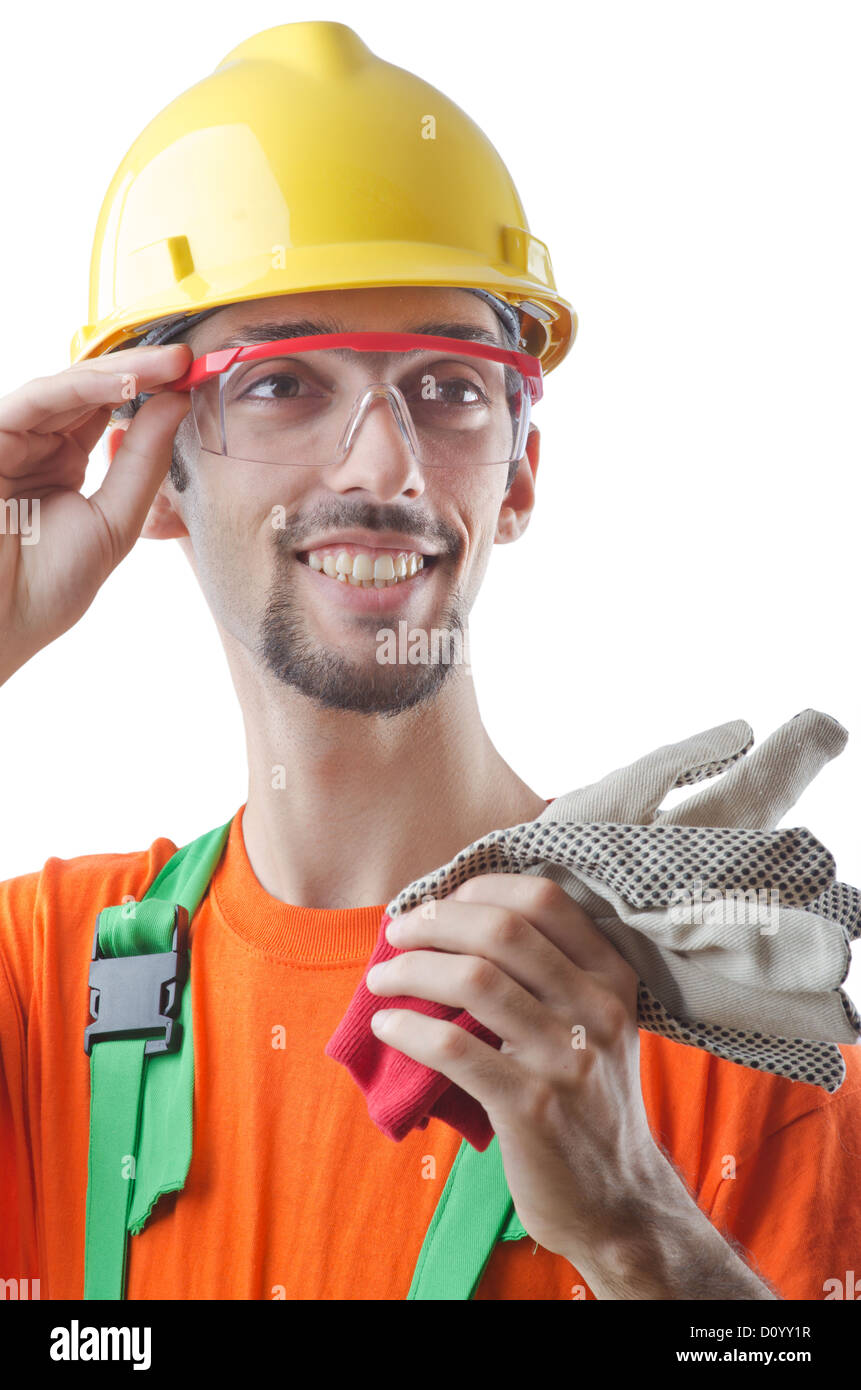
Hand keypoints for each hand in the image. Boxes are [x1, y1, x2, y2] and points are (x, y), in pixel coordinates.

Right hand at [0, 344, 191, 682]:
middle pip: (94, 392)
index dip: (153, 392)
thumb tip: (177, 404)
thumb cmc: (43, 590)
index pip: (111, 412)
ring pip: (70, 387)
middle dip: (144, 372)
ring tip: (170, 364)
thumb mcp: (113, 521)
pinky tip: (126, 381)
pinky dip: (82, 387)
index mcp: (63, 465)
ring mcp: (12, 438)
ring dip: (122, 371)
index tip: (198, 380)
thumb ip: (143, 463)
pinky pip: (38, 400)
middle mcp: (36, 445)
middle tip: (190, 359)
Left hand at [366, 873, 672, 1270]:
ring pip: (474, 980)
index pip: (542, 898)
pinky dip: (409, 1028)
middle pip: (501, 930)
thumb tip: (453, 920)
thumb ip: (549, 973)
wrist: (617, 1201)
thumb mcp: (594, 1024)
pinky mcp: (533, 1108)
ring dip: (411, 969)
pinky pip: (455, 1049)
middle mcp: (597, 1009)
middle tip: (397, 933)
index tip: (439, 905)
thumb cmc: (586, 1100)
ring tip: (380, 978)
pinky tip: (388, 1025)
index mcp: (612, 976)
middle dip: (434, 922)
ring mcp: (567, 1059)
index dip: (478, 888)